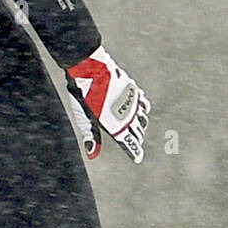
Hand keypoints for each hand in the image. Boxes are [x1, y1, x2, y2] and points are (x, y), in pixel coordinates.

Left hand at [65, 45, 148, 163]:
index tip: (137, 158)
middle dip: (136, 138)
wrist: (91, 69)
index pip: (129, 143)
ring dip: (141, 125)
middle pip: (137, 131)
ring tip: (138, 128)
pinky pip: (143, 103)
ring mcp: (132, 101)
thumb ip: (91, 136)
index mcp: (115, 125)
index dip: (134, 151)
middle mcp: (127, 115)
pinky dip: (143, 109)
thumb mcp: (85, 118)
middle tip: (135, 144)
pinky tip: (140, 109)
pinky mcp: (133, 89)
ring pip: (142, 118)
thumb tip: (92, 155)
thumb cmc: (85, 95)